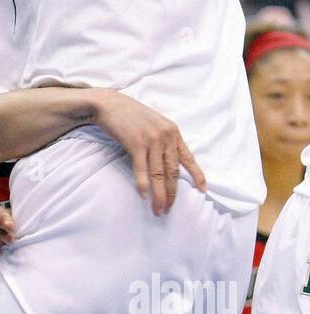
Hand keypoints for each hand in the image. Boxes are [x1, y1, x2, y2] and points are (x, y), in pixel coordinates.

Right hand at [92, 90, 205, 215]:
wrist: (109, 104)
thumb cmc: (130, 115)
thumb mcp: (154, 124)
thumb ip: (163, 140)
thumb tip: (167, 162)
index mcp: (173, 132)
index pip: (188, 158)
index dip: (197, 175)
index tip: (202, 190)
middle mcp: (166, 136)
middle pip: (172, 171)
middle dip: (172, 193)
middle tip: (168, 209)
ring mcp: (151, 139)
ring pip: (158, 174)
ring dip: (159, 195)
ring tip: (158, 210)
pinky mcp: (136, 143)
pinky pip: (142, 169)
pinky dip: (143, 184)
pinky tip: (144, 196)